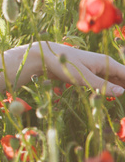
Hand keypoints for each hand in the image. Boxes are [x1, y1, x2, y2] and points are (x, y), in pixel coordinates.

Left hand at [0, 41, 124, 95]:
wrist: (45, 57)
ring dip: (118, 90)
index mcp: (106, 62)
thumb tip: (122, 92)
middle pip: (123, 78)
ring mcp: (98, 70)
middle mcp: (105, 65)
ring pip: (114, 82)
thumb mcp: (82, 77)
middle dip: (124, 88)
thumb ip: (102, 86)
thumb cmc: (63, 64)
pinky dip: (108, 90)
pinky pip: (105, 83)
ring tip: (119, 104)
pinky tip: (110, 97)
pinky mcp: (90, 74)